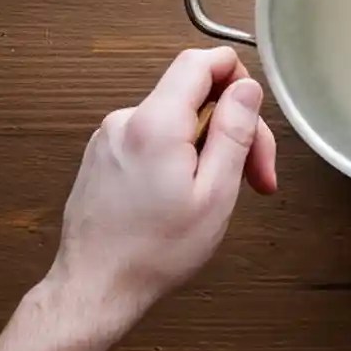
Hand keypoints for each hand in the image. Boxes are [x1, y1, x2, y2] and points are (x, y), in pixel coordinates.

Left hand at [46, 47, 276, 339]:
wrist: (95, 288)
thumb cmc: (155, 252)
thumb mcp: (216, 193)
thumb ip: (234, 133)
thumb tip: (247, 89)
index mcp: (156, 124)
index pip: (201, 62)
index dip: (236, 77)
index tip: (253, 113)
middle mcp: (126, 120)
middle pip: (194, 95)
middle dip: (232, 128)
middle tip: (255, 176)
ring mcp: (109, 137)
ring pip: (175, 119)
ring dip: (207, 148)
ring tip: (218, 196)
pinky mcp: (103, 155)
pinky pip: (153, 138)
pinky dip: (178, 157)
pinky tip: (186, 196)